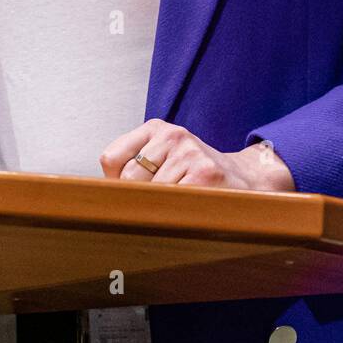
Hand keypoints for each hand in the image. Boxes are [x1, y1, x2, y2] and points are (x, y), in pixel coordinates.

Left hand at [99, 119, 295, 192]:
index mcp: (156, 128)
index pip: (111, 158)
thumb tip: (97, 198)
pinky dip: (177, 214)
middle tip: (155, 208)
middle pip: (130, 180)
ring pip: (152, 196)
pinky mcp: (205, 174)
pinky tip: (190, 210)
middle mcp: (172, 134)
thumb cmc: (196, 174)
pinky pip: (174, 203)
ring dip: (161, 210)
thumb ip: (133, 168)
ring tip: (179, 206)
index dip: (115, 184)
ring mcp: (190, 153)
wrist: (246, 180)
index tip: (126, 196)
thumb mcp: (164, 157)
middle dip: (137, 201)